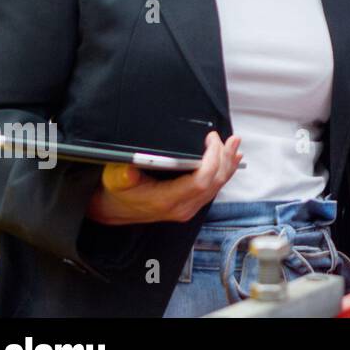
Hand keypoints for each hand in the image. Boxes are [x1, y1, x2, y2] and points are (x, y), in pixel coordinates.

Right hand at [84, 131, 242, 224]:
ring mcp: (190, 206)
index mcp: (167, 201)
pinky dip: (225, 171)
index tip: (211, 140)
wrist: (116, 210)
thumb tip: (127, 170)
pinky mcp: (192, 203)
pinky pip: (214, 187)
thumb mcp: (115, 181)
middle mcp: (183, 206)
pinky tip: (233, 159)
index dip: (212, 161)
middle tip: (230, 139)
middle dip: (225, 158)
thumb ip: (122, 177)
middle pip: (214, 182)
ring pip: (218, 185)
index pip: (200, 182)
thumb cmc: (118, 193)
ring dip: (228, 163)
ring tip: (235, 144)